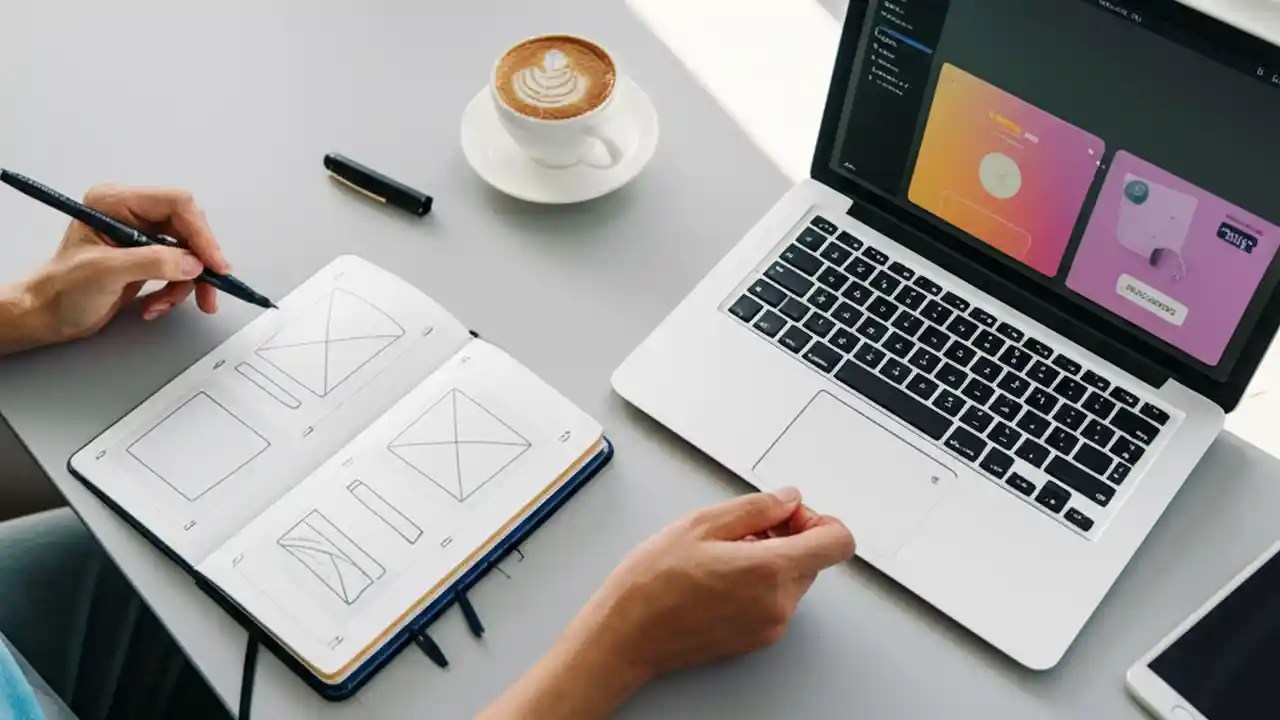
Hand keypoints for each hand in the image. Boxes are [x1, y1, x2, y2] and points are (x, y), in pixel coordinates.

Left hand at [9, 184, 229, 348]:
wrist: (48, 315)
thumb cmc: (63, 290)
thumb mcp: (106, 272)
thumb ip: (152, 262)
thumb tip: (194, 263)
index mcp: (114, 202)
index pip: (175, 204)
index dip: (200, 233)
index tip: (215, 264)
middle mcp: (130, 213)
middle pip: (187, 229)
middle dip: (198, 263)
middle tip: (208, 290)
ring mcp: (140, 236)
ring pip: (188, 253)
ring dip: (185, 284)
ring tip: (164, 305)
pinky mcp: (147, 257)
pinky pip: (179, 269)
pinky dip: (175, 290)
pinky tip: (156, 305)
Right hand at [477, 488, 854, 719]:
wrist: (625, 636)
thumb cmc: (651, 584)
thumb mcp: (701, 524)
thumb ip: (756, 507)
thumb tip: (788, 499)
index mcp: (770, 571)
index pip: (838, 542)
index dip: (819, 519)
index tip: (790, 514)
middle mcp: (778, 604)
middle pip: (813, 558)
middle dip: (788, 536)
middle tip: (745, 528)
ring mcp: (769, 626)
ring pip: (793, 579)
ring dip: (771, 559)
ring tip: (723, 553)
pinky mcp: (757, 639)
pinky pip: (775, 600)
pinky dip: (759, 582)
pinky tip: (720, 575)